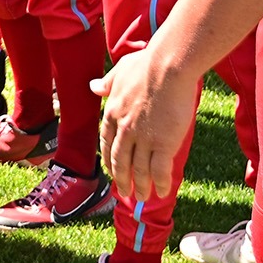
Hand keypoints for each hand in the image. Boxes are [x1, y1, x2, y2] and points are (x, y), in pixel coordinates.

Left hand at [93, 42, 199, 202]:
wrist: (167, 67)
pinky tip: (162, 192)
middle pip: (120, 161)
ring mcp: (143, 139)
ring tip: (143, 198)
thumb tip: (94, 86)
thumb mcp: (120, 71)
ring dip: (140, 187)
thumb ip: (107, 83)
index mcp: (112, 113)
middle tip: (124, 193)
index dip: (108, 160)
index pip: (106, 142)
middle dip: (121, 180)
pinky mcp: (163, 144)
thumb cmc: (147, 65)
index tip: (111, 170)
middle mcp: (124, 129)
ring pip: (138, 170)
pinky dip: (160, 183)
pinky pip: (159, 170)